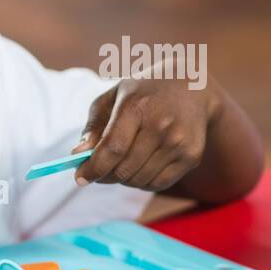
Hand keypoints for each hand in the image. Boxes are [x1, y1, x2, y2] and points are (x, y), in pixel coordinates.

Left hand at [72, 76, 221, 191]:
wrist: (192, 85)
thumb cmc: (144, 92)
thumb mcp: (113, 97)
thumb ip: (93, 127)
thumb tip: (78, 155)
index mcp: (137, 106)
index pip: (113, 149)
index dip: (93, 168)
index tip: (80, 177)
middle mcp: (161, 125)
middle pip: (124, 169)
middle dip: (105, 175)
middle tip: (99, 171)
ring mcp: (179, 142)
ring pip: (139, 181)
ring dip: (124, 179)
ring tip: (122, 163)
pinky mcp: (192, 156)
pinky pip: (158, 184)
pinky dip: (143, 182)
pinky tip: (141, 166)